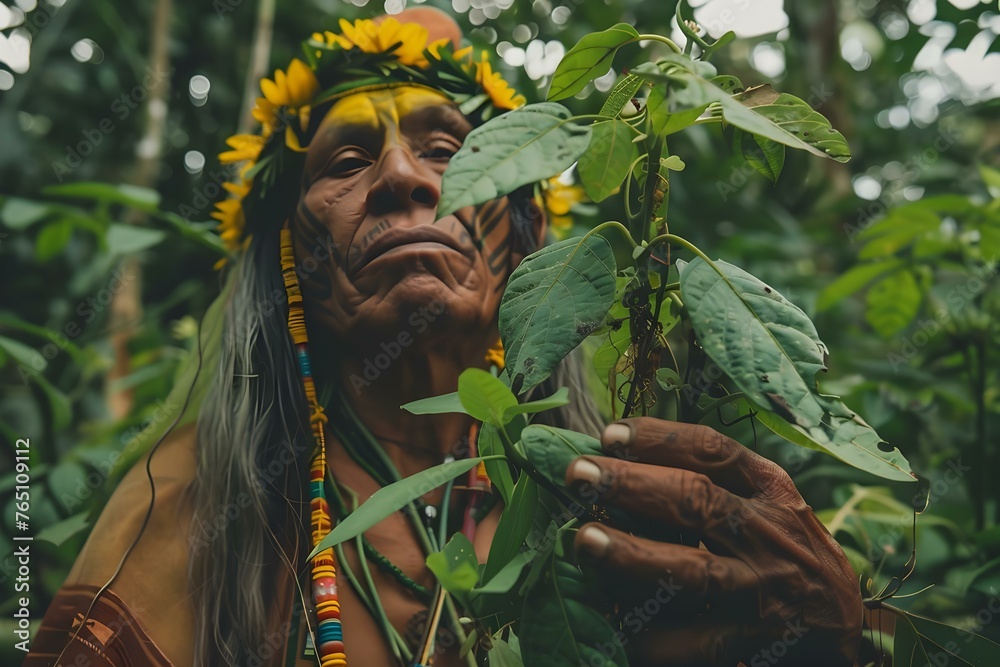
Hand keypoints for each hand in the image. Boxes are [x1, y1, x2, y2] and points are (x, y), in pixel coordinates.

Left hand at [565, 417, 861, 666]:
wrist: (846, 632)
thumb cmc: (787, 556)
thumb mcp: (765, 509)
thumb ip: (712, 487)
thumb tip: (622, 465)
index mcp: (772, 490)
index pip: (714, 451)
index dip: (659, 439)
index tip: (609, 434)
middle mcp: (773, 533)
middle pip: (697, 500)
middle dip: (632, 485)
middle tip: (578, 476)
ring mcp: (770, 589)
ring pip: (695, 570)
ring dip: (634, 556)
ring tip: (583, 542)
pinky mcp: (763, 640)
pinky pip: (700, 639)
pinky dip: (656, 635)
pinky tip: (617, 626)